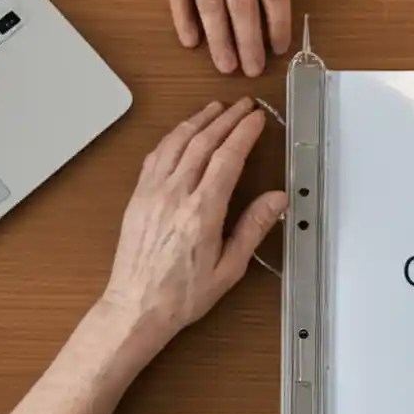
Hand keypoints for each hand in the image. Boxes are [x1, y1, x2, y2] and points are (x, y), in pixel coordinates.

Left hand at [103, 99, 288, 343]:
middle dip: (225, 118)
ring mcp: (152, 193)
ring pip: (176, 143)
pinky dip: (172, 137)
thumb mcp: (229, 268)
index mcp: (202, 212)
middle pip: (203, 142)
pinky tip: (182, 132)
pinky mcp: (138, 197)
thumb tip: (277, 199)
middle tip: (242, 105)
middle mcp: (175, 195)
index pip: (227, 158)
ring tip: (215, 108)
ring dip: (198, 120)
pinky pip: (156, 156)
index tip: (256, 118)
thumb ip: (252, 228)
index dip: (243, 133)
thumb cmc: (183, 295)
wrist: (136, 308)